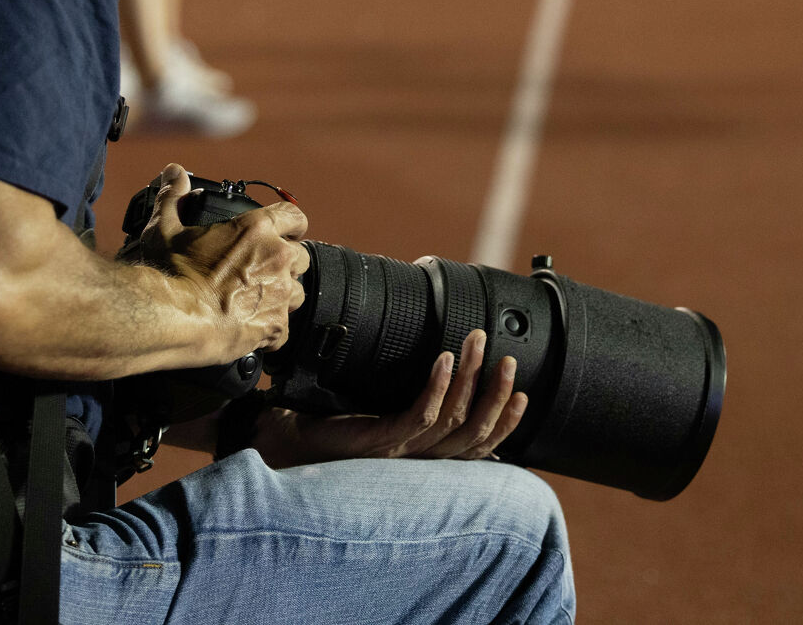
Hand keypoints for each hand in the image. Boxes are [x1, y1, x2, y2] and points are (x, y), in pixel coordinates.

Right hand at [124, 165, 308, 363]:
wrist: (172, 318)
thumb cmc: (171, 274)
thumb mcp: (166, 229)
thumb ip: (173, 197)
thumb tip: (174, 172)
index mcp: (256, 229)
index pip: (294, 216)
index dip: (293, 224)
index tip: (289, 231)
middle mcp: (276, 258)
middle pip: (301, 257)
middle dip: (286, 264)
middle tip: (262, 272)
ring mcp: (279, 293)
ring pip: (297, 292)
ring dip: (281, 296)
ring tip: (256, 301)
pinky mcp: (275, 326)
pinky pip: (283, 328)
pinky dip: (270, 330)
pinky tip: (250, 328)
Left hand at [251, 329, 527, 468]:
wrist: (281, 441)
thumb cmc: (323, 425)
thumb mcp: (375, 413)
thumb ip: (407, 404)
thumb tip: (432, 375)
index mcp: (421, 458)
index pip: (477, 446)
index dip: (504, 421)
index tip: (521, 390)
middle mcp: (416, 461)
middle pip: (473, 433)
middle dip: (495, 395)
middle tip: (508, 359)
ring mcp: (399, 453)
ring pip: (452, 419)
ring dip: (470, 377)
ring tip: (476, 342)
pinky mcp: (379, 443)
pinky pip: (419, 415)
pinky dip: (437, 384)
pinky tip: (442, 357)